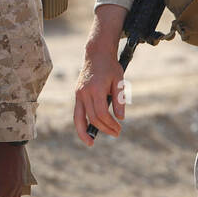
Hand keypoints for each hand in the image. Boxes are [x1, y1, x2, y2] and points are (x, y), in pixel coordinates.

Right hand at [74, 4, 126, 145]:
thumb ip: (119, 100)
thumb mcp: (119, 81)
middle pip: (92, 118)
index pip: (101, 113)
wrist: (96, 53)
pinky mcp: (77, 94)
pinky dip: (81, 123)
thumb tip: (120, 118)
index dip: (110, 124)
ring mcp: (78, 94)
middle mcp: (84, 93)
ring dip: (84, 132)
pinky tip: (88, 130)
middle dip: (103, 129)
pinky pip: (77, 112)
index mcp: (95, 89)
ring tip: (90, 143)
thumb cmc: (110, 66)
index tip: (119, 128)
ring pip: (78, 118)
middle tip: (116, 134)